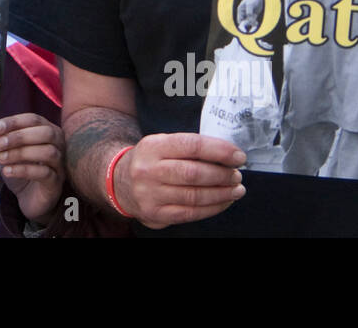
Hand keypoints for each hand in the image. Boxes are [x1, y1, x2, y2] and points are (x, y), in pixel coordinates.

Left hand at [0, 113, 65, 223]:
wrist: (28, 198)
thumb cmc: (21, 170)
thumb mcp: (11, 152)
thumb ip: (5, 140)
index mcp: (47, 131)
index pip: (34, 119)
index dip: (14, 122)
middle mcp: (58, 145)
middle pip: (46, 133)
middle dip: (19, 136)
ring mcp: (60, 164)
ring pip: (48, 152)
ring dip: (21, 153)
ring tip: (1, 158)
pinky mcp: (56, 183)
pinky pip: (44, 173)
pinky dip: (23, 170)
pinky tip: (8, 171)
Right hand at [111, 133, 245, 228]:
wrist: (119, 182)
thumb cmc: (151, 161)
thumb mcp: (162, 144)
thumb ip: (189, 147)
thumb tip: (227, 155)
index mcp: (153, 146)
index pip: (191, 145)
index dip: (219, 151)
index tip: (238, 156)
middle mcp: (148, 170)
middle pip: (193, 173)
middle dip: (222, 175)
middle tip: (237, 175)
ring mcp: (150, 194)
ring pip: (194, 196)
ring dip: (221, 193)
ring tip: (236, 189)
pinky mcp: (155, 213)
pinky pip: (190, 213)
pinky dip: (212, 208)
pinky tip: (223, 201)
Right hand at [235, 0, 263, 33]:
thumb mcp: (250, 5)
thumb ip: (249, 12)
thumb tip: (249, 21)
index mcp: (240, 10)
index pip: (239, 20)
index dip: (242, 24)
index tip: (247, 27)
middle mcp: (243, 13)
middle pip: (244, 22)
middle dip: (248, 24)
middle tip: (253, 24)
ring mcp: (248, 14)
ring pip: (249, 22)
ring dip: (252, 23)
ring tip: (256, 23)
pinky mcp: (254, 15)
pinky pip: (253, 21)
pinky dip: (255, 23)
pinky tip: (256, 23)